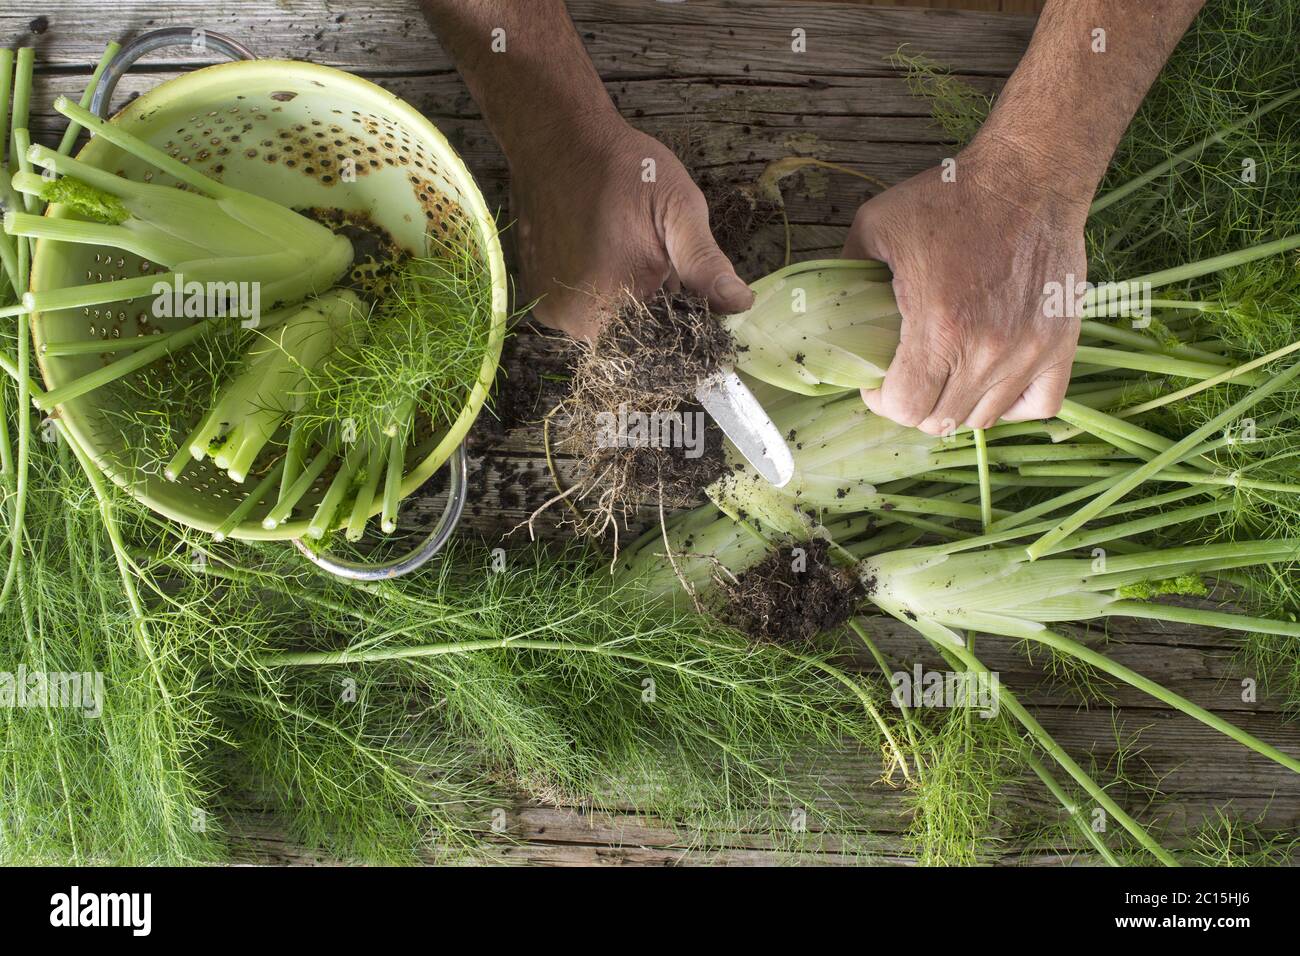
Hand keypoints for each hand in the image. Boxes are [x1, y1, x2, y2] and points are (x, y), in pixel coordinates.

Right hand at [509, 115, 752, 339]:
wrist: (557, 138)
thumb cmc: (623, 169)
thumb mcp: (678, 211)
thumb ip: (706, 264)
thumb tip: (740, 303)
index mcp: (615, 308)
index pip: (659, 344)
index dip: (679, 320)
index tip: (680, 282)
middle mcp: (575, 323)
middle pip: (630, 336)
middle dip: (649, 305)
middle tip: (651, 256)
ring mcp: (551, 310)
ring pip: (604, 323)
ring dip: (622, 296)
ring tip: (623, 249)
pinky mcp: (537, 295)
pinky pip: (577, 308)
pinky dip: (595, 288)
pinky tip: (599, 250)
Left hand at [842, 140, 1088, 432]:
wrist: (1029, 175)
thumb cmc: (952, 197)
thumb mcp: (877, 225)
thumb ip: (846, 271)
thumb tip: (827, 307)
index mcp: (940, 326)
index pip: (906, 408)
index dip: (882, 400)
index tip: (878, 380)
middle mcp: (988, 349)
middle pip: (940, 420)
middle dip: (914, 404)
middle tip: (907, 377)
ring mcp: (1029, 351)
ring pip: (984, 418)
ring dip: (957, 405)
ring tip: (945, 376)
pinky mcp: (1061, 343)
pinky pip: (1038, 405)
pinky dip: (1011, 404)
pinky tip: (991, 381)